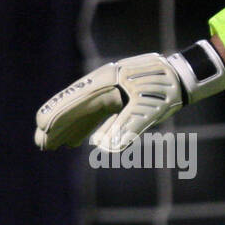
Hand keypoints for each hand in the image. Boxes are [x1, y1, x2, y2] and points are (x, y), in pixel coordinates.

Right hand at [35, 40, 224, 151]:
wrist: (183, 77)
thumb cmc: (167, 89)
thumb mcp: (149, 108)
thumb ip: (128, 126)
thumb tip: (106, 148)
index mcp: (106, 84)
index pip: (75, 102)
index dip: (58, 117)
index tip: (43, 130)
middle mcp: (103, 87)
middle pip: (75, 108)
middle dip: (58, 126)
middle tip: (41, 144)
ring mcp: (111, 93)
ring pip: (85, 113)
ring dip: (70, 129)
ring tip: (54, 145)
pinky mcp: (120, 100)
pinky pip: (99, 116)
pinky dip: (88, 128)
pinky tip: (81, 140)